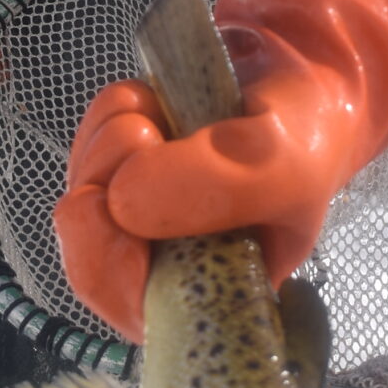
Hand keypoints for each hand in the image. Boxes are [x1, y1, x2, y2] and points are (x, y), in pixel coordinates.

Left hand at [52, 0, 387, 339]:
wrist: (304, 79)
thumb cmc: (304, 139)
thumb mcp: (279, 167)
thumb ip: (214, 190)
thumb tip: (119, 201)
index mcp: (207, 294)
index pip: (129, 309)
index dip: (106, 262)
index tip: (116, 204)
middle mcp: (163, 262)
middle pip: (87, 245)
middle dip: (105, 177)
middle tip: (148, 132)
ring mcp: (136, 213)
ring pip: (82, 181)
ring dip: (114, 133)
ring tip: (168, 116)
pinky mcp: (120, 164)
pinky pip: (86, 137)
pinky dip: (115, 110)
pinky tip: (157, 105)